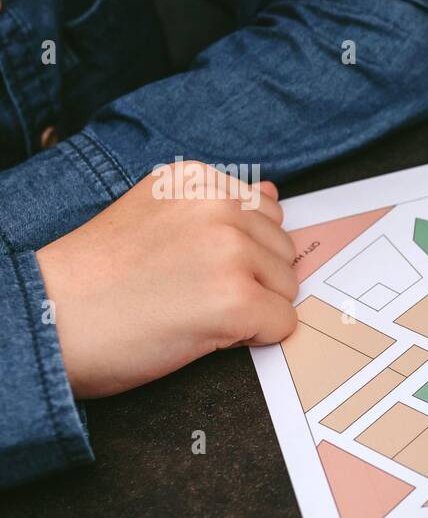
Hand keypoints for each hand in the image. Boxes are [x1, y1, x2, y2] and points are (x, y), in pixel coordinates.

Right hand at [35, 162, 297, 398]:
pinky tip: (204, 331)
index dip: (238, 251)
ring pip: (287, 288)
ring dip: (252, 308)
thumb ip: (218, 204)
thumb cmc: (97, 277)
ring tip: (191, 308)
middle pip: (282, 251)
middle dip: (251, 279)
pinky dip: (254, 337)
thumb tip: (272, 193)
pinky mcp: (237, 299)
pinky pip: (283, 323)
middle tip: (188, 291)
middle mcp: (218, 206)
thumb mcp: (156, 216)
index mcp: (197, 180)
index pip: (267, 214)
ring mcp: (230, 251)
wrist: (50, 318)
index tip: (191, 264)